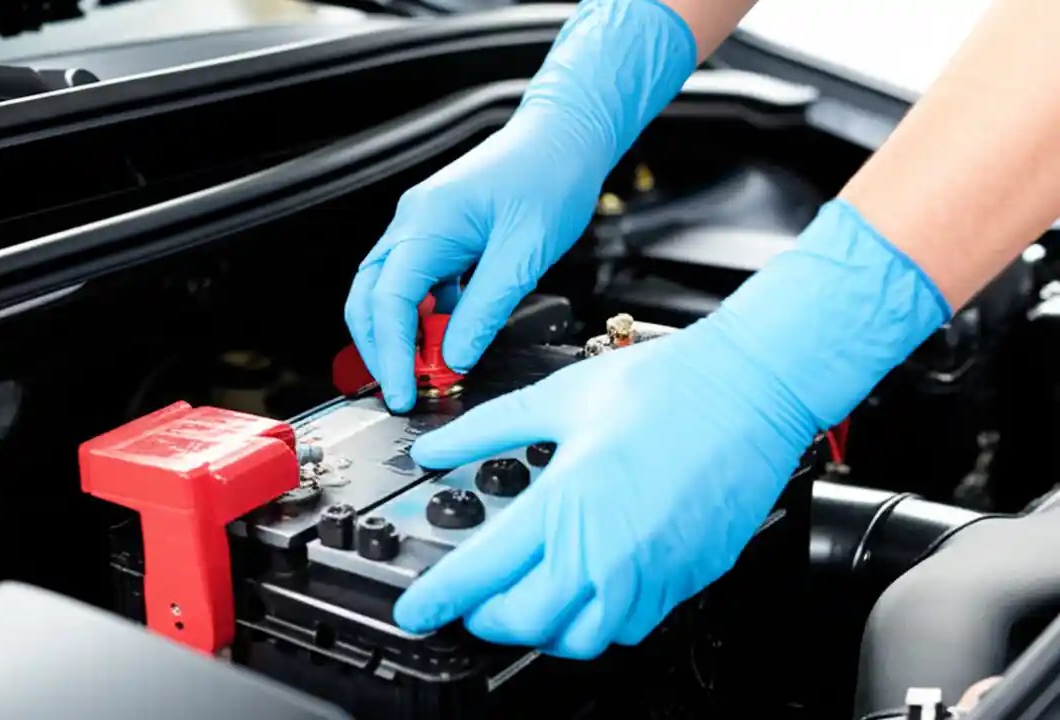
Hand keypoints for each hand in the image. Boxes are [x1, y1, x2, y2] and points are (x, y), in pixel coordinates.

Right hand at [344, 0, 699, 412]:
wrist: (567, 135)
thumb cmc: (551, 175)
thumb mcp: (524, 253)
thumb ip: (486, 310)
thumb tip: (455, 358)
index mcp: (428, 223)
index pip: (388, 301)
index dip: (391, 353)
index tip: (401, 390)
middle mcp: (413, 223)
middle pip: (369, 299)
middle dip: (381, 349)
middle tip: (406, 388)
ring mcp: (422, 228)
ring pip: (389, 294)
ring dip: (405, 336)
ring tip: (434, 369)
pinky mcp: (439, 235)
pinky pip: (418, 285)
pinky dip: (428, 318)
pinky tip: (452, 336)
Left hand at [393, 199, 952, 657]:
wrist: (752, 387)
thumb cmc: (669, 386)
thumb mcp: (559, 397)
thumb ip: (487, 429)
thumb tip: (436, 448)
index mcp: (568, 505)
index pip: (483, 574)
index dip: (438, 600)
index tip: (415, 610)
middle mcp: (608, 553)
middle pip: (527, 624)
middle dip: (487, 618)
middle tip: (473, 596)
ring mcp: (652, 572)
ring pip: (583, 639)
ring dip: (544, 628)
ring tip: (528, 595)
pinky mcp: (686, 578)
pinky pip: (632, 626)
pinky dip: (598, 621)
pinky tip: (588, 586)